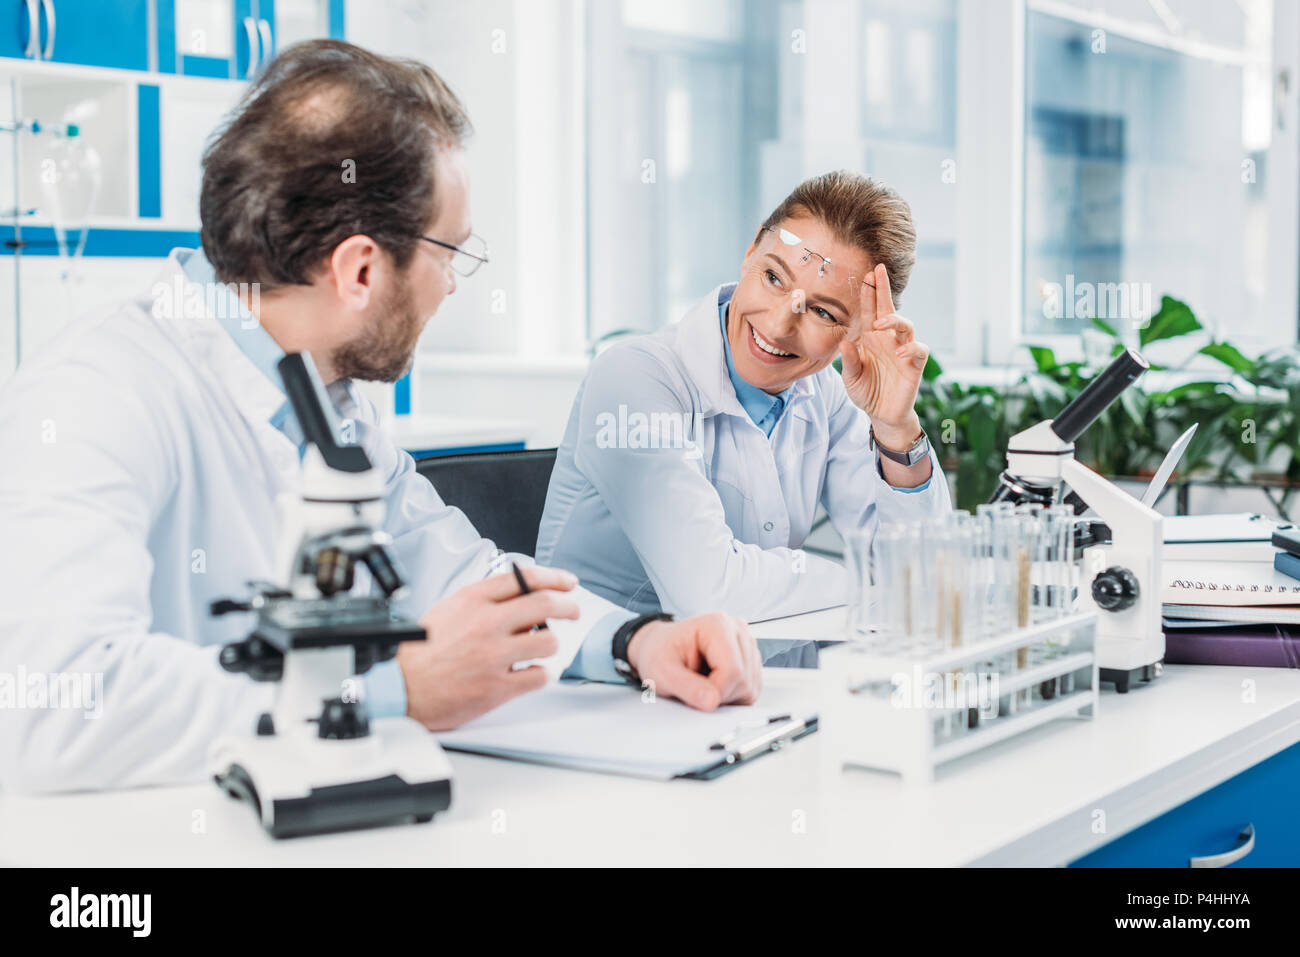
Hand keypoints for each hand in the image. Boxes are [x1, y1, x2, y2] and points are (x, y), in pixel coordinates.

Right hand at [397, 566, 579, 730]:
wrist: (398, 685)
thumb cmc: (421, 650)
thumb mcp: (450, 609)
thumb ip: (485, 600)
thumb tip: (522, 596)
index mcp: (473, 600)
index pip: (526, 579)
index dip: (555, 578)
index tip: (568, 583)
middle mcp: (486, 623)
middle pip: (546, 604)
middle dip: (568, 606)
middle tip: (574, 610)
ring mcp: (493, 656)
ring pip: (548, 641)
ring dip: (551, 644)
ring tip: (540, 648)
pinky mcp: (497, 687)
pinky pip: (539, 676)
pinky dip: (540, 673)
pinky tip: (529, 672)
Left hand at [627, 613, 761, 709]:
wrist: (659, 648)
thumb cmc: (659, 654)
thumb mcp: (661, 672)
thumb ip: (686, 687)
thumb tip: (712, 701)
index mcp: (717, 625)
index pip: (733, 672)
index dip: (715, 693)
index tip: (693, 696)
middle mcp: (737, 630)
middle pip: (744, 680)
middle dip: (719, 695)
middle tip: (693, 688)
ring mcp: (746, 644)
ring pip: (750, 687)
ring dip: (726, 696)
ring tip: (701, 683)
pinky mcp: (750, 660)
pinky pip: (751, 690)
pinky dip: (732, 696)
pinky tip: (712, 684)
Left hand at [839, 261, 928, 442]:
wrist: (881, 414)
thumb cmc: (866, 391)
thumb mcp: (850, 377)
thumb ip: (849, 361)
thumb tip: (845, 343)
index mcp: (871, 339)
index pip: (869, 311)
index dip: (869, 293)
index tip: (865, 274)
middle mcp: (888, 340)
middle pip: (889, 309)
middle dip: (884, 290)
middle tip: (878, 272)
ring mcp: (903, 350)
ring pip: (906, 326)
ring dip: (894, 321)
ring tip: (881, 323)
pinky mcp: (914, 365)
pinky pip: (918, 350)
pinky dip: (910, 349)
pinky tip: (899, 353)